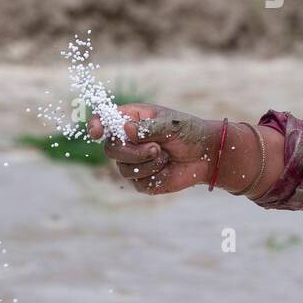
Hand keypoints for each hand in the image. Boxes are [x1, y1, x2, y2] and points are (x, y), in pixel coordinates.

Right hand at [86, 104, 219, 193]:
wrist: (206, 156)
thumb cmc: (189, 132)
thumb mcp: (171, 125)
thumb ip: (149, 127)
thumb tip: (126, 130)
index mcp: (131, 120)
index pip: (104, 120)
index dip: (96, 125)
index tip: (97, 132)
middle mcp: (127, 141)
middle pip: (111, 149)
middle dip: (133, 152)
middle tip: (156, 148)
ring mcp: (133, 162)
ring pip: (124, 168)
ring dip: (149, 164)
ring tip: (166, 156)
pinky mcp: (141, 181)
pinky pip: (138, 183)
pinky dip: (155, 176)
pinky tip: (168, 169)